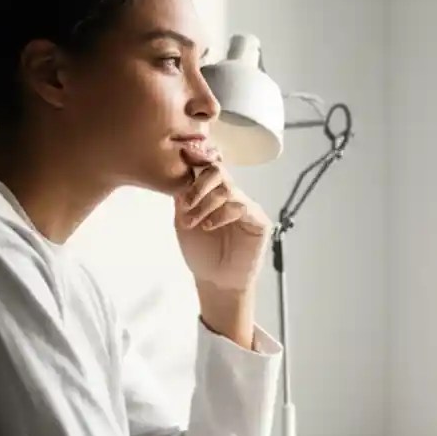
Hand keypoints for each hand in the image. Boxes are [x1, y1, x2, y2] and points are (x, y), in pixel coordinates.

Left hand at [174, 145, 272, 291]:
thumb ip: (182, 197)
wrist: (215, 280)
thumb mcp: (182, 220)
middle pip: (218, 171)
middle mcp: (231, 196)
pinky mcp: (259, 220)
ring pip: (227, 189)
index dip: (196, 160)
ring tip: (192, 222)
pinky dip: (221, 214)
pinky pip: (241, 206)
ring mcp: (246, 207)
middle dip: (198, 184)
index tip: (182, 155)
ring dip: (205, 204)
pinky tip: (209, 226)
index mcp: (213, 193)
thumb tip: (177, 173)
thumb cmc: (201, 252)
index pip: (207, 168)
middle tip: (186, 203)